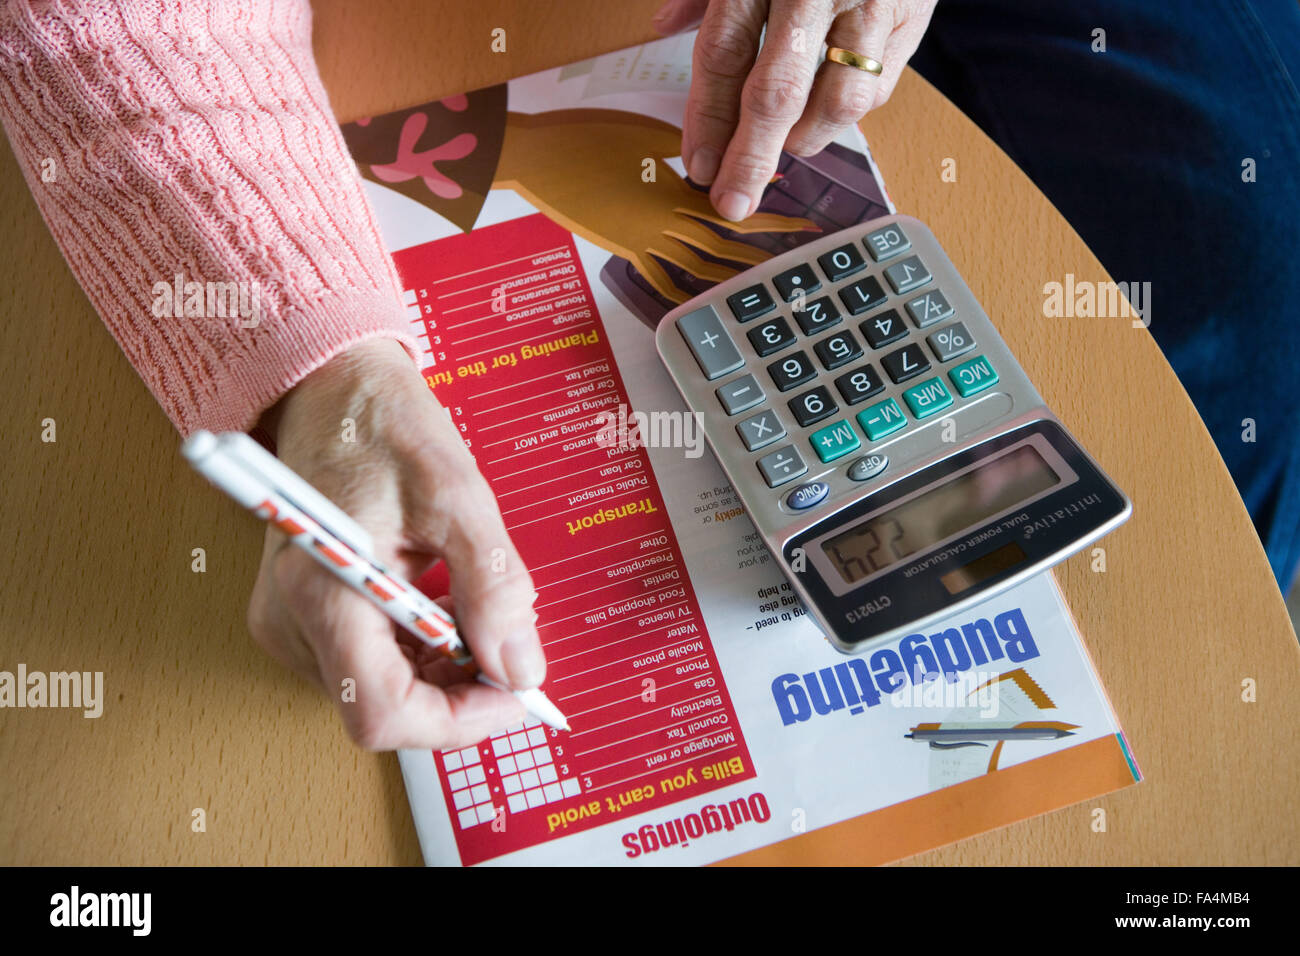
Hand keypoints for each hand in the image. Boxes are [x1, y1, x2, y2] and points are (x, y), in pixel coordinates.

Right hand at [247, 338, 545, 749]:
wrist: (331, 388)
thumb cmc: (382, 425)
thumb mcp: (457, 496)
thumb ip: (492, 587)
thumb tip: (519, 665)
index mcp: (322, 590)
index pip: (383, 712)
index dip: (457, 720)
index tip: (513, 692)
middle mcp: (292, 619)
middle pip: (383, 709)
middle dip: (458, 692)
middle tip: (509, 648)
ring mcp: (290, 621)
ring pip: (378, 691)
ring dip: (442, 671)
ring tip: (475, 611)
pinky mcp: (301, 614)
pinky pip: (367, 662)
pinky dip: (418, 650)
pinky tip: (444, 607)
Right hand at [494, 109, 815, 302]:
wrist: (539, 156)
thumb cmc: (587, 136)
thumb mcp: (645, 135)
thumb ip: (688, 150)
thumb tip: (723, 160)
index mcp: (676, 185)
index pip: (735, 207)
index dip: (770, 217)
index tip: (801, 225)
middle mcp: (665, 218)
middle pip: (726, 241)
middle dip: (762, 252)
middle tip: (795, 265)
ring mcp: (643, 239)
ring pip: (698, 264)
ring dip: (730, 274)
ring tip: (759, 287)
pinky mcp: (622, 248)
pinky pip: (658, 277)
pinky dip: (681, 290)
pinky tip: (699, 300)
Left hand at [654, 0, 938, 219]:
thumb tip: (663, 26)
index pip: (722, 57)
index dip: (706, 119)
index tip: (698, 165)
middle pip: (775, 92)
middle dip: (750, 158)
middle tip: (732, 202)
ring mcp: (869, 1)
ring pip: (837, 100)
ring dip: (806, 138)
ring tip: (786, 148)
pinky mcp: (913, 11)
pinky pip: (880, 86)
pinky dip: (850, 110)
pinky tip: (830, 110)